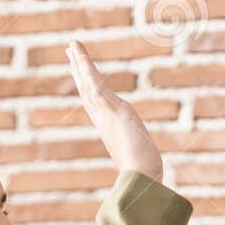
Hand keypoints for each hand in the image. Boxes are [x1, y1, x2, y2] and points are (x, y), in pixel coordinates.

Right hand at [66, 39, 163, 182]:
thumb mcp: (143, 161)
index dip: (87, 87)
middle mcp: (104, 120)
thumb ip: (142, 160)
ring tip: (72, 44)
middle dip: (79, 71)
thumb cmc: (145, 176)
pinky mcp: (110, 110)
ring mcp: (105, 115)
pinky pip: (94, 84)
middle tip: (71, 51)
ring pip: (87, 84)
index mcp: (110, 129)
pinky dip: (86, 68)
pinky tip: (79, 54)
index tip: (81, 73)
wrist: (141, 180)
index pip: (95, 103)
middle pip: (86, 90)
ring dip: (80, 63)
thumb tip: (153, 171)